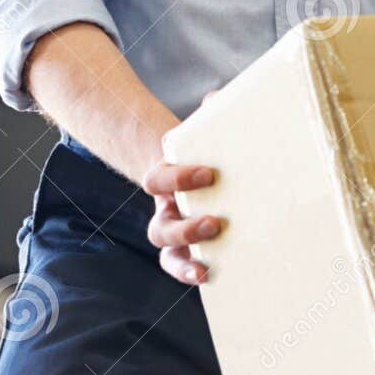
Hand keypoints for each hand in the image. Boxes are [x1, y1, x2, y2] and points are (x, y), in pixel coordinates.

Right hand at [144, 89, 222, 285]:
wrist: (199, 168)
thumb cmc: (204, 150)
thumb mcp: (203, 132)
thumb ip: (209, 113)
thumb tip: (216, 98)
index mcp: (165, 178)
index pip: (157, 180)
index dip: (178, 178)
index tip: (208, 173)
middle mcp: (165, 210)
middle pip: (159, 228)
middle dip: (185, 228)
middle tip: (215, 221)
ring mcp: (176, 233)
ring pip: (167, 254)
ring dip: (185, 262)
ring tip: (206, 264)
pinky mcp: (190, 249)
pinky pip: (183, 266)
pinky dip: (192, 273)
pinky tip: (210, 276)